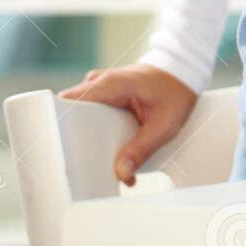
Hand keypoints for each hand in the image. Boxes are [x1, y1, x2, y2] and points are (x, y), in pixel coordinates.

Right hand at [57, 64, 198, 186]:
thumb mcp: (165, 125)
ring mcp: (102, 89)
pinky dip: (97, 133)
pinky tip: (105, 155)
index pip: (67, 104)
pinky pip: (93, 115)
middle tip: (79, 167)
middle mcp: (100, 84)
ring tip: (92, 166)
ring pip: (81, 117)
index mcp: (109, 85)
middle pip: (71, 114)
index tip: (59, 150)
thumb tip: (121, 175)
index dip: (58, 126)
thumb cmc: (178, 90)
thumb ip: (141, 150)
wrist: (187, 71)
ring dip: (86, 139)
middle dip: (73, 140)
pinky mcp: (107, 96)